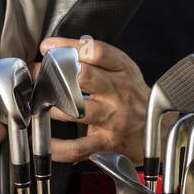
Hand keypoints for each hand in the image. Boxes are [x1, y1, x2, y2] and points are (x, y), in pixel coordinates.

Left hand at [39, 36, 149, 163]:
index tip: (47, 48)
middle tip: (35, 75)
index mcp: (123, 70)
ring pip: (77, 110)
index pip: (96, 51)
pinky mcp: (107, 142)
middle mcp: (119, 92)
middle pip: (84, 76)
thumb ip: (97, 58)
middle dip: (53, 73)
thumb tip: (58, 47)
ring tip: (36, 105)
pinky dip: (57, 147)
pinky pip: (78, 147)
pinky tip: (44, 142)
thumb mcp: (124, 71)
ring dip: (50, 107)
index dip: (67, 46)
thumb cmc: (133, 99)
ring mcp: (113, 118)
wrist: (158, 132)